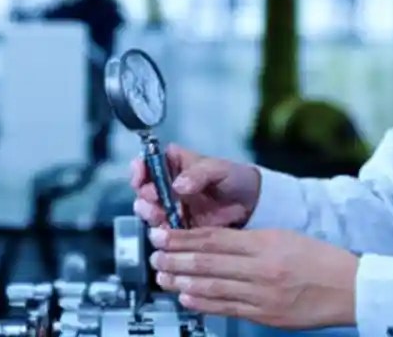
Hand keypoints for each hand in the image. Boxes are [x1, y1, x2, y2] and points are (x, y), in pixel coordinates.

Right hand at [130, 145, 260, 227]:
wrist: (252, 205)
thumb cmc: (235, 178)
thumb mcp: (219, 169)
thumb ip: (198, 173)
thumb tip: (177, 185)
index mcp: (175, 163)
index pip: (148, 161)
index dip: (140, 168)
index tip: (140, 177)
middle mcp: (168, 184)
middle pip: (143, 188)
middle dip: (144, 195)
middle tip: (154, 199)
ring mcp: (171, 207)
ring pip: (148, 210)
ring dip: (150, 213)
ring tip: (161, 215)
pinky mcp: (177, 227)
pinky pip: (162, 230)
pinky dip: (162, 231)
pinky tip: (169, 231)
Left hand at [149, 227, 358, 328]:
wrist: (349, 288)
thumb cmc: (320, 260)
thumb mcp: (284, 237)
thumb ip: (249, 240)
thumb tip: (212, 243)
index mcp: (265, 243)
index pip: (214, 238)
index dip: (183, 237)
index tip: (163, 234)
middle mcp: (261, 268)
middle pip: (207, 262)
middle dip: (175, 259)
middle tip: (154, 256)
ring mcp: (261, 295)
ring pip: (212, 287)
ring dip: (182, 282)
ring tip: (163, 277)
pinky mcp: (264, 315)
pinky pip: (226, 308)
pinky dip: (203, 303)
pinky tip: (187, 297)